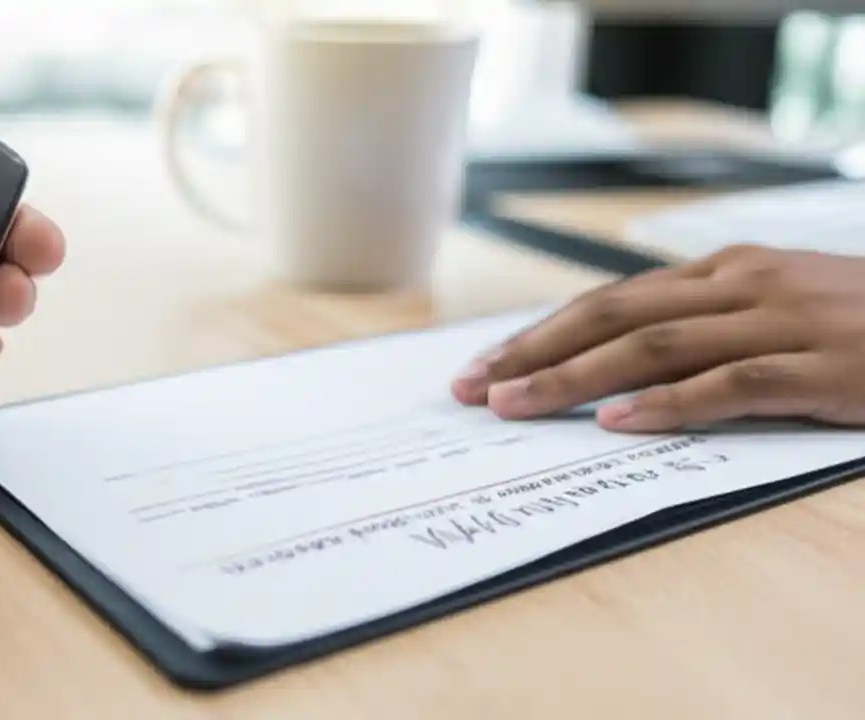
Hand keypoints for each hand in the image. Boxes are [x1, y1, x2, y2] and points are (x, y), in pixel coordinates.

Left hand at [450, 245, 864, 432]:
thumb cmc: (858, 324)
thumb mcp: (771, 309)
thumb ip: (701, 327)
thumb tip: (611, 370)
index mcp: (722, 271)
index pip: (607, 301)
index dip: (539, 334)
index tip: (481, 368)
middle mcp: (741, 285)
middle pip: (612, 316)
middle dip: (532, 354)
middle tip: (470, 390)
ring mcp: (782, 321)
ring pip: (655, 345)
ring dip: (574, 378)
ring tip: (513, 406)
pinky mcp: (823, 367)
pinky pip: (732, 384)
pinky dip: (669, 405)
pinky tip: (616, 424)